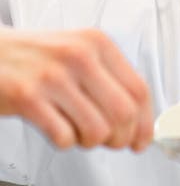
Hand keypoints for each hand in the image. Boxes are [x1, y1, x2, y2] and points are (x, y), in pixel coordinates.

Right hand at [0, 27, 153, 150]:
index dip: (145, 123)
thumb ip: (108, 77)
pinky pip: (64, 138)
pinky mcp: (27, 97)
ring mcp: (53, 76)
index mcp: (97, 43)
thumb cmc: (34, 57)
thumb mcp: (77, 51)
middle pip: (124, 113)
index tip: (142, 140)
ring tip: (77, 131)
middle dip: (120, 138)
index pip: (139, 90)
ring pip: (97, 130)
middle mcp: (78, 55)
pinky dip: (64, 142)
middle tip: (109, 142)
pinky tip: (56, 128)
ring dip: (89, 142)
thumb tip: (138, 119)